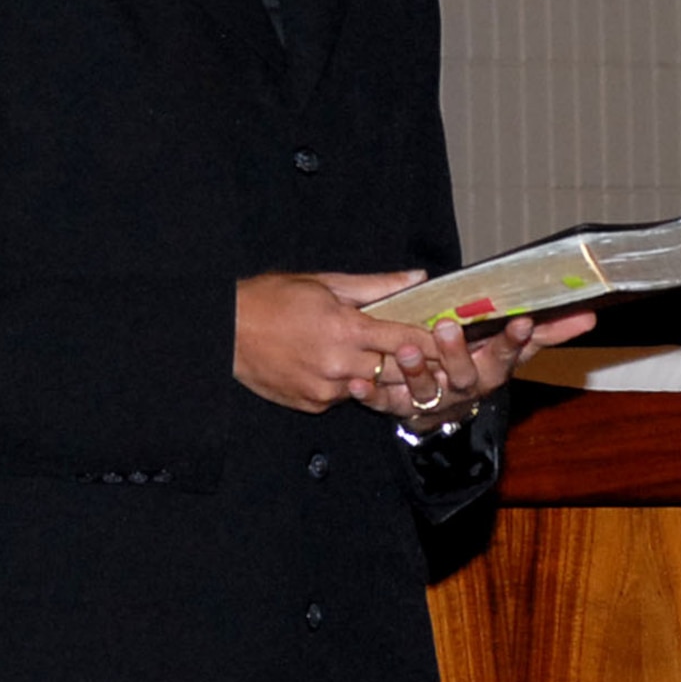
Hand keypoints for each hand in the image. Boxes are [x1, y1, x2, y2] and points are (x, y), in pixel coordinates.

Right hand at [233, 270, 442, 412]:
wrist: (224, 332)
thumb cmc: (271, 299)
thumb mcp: (325, 283)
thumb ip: (376, 286)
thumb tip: (417, 278)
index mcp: (346, 329)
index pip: (405, 339)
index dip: (435, 342)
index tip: (456, 341)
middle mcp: (339, 364)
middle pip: (397, 371)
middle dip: (418, 365)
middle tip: (441, 359)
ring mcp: (325, 389)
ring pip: (372, 387)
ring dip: (385, 377)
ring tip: (394, 363)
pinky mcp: (312, 404)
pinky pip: (344, 397)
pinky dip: (351, 385)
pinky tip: (345, 368)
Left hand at [351, 308, 598, 430]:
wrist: (437, 411)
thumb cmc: (476, 366)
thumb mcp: (509, 347)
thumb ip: (546, 332)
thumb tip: (590, 316)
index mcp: (491, 369)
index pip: (509, 354)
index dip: (515, 340)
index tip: (523, 320)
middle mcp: (464, 390)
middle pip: (467, 377)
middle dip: (458, 353)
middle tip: (447, 327)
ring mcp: (432, 403)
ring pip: (425, 392)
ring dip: (416, 371)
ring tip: (403, 347)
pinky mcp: (398, 409)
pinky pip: (383, 405)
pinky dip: (370, 395)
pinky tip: (357, 383)